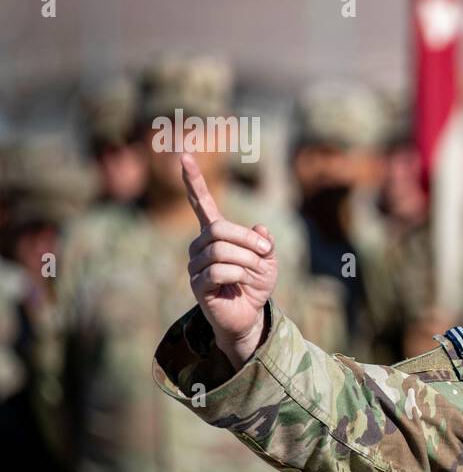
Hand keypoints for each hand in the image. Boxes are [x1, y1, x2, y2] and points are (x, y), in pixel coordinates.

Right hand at [181, 152, 276, 366]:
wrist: (249, 316)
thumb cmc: (255, 284)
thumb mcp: (268, 260)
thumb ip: (264, 243)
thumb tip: (260, 230)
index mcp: (215, 234)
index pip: (201, 203)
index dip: (193, 180)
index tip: (184, 155)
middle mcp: (199, 246)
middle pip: (219, 230)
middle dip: (248, 241)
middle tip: (266, 254)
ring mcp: (195, 265)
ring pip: (220, 252)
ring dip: (247, 261)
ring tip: (255, 272)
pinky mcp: (197, 285)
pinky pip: (219, 272)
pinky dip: (239, 276)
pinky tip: (242, 283)